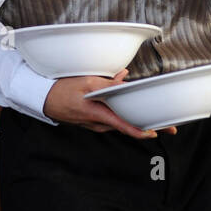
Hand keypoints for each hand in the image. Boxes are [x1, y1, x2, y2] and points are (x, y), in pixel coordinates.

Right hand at [42, 69, 174, 138]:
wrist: (42, 98)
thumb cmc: (62, 90)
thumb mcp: (86, 82)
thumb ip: (107, 83)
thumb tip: (125, 78)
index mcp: (99, 115)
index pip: (125, 127)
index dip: (143, 131)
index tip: (158, 132)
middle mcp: (99, 124)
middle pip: (127, 127)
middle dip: (147, 127)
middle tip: (168, 128)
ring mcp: (95, 124)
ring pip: (119, 123)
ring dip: (135, 119)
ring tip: (153, 117)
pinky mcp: (92, 121)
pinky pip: (111, 118)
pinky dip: (121, 113)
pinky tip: (126, 103)